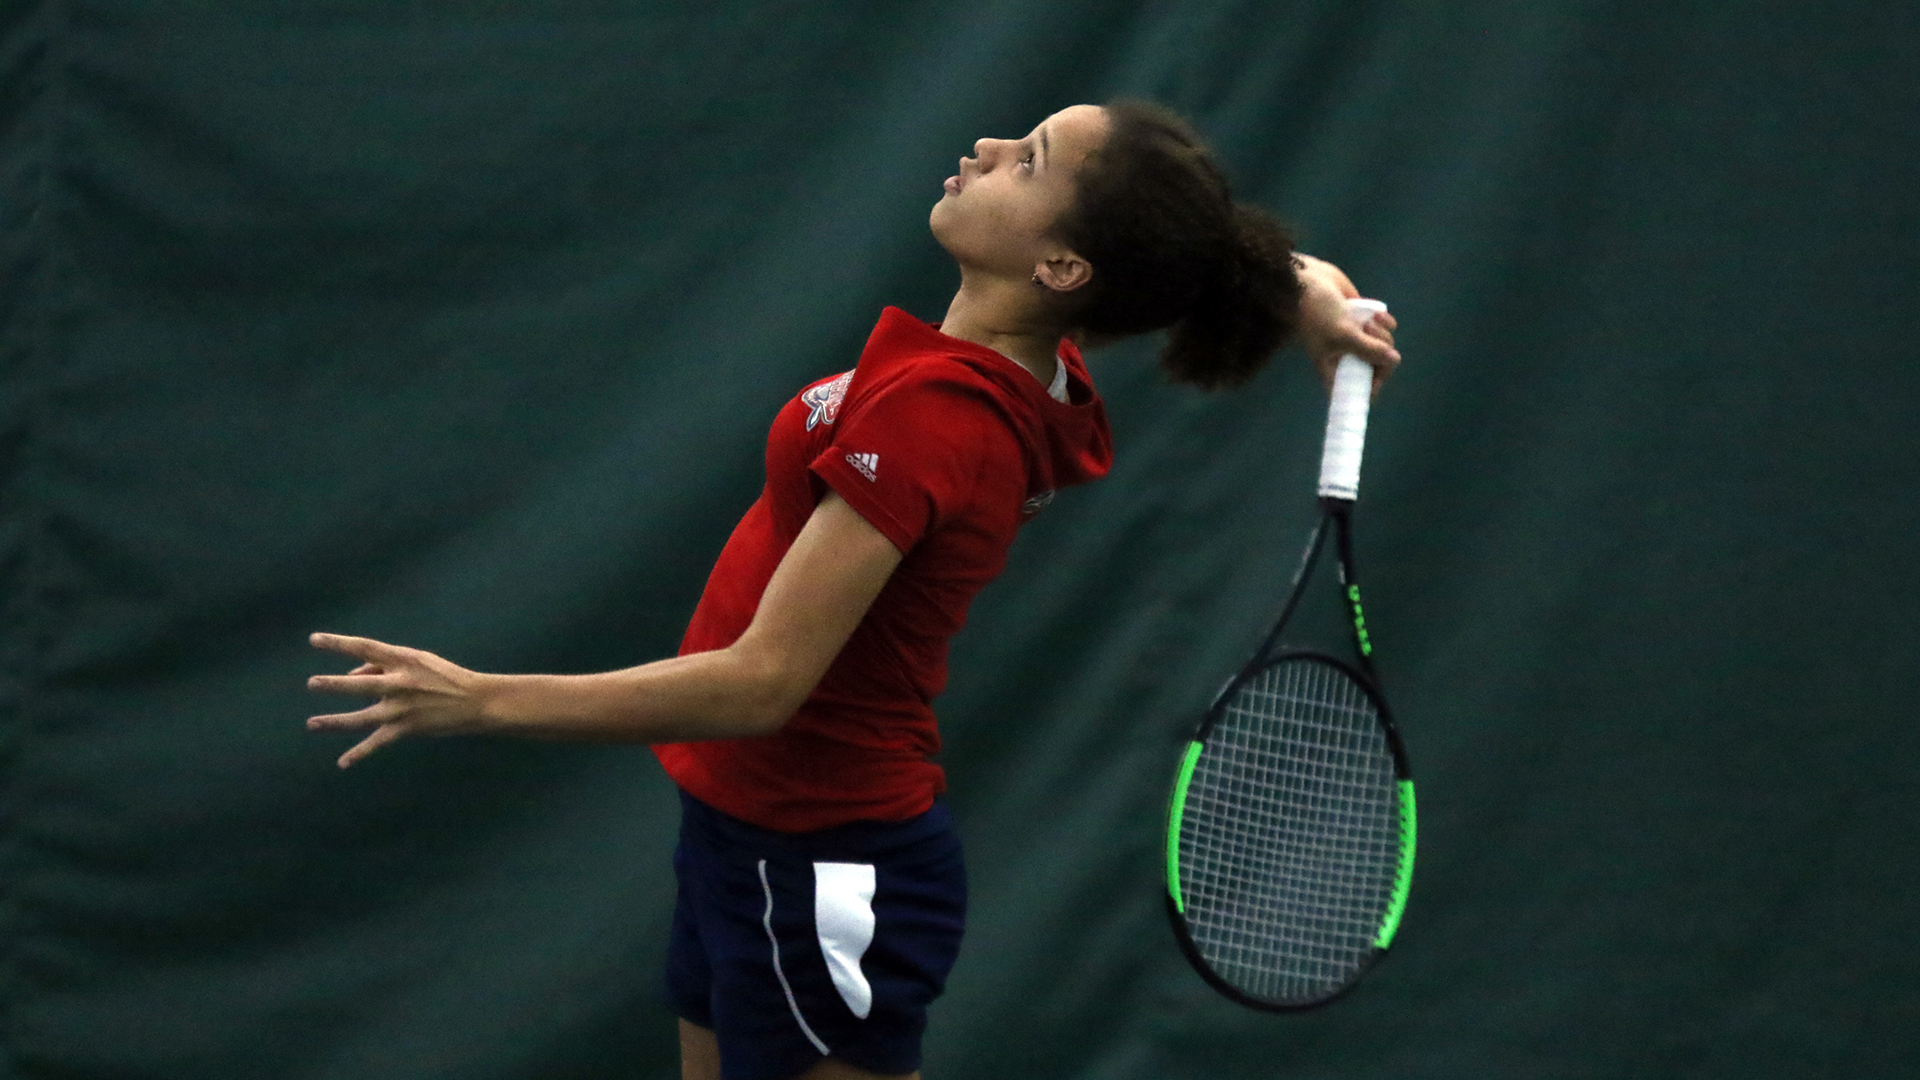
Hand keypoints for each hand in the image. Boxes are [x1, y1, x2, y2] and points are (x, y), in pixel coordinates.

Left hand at [306, 633, 490, 767]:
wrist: (476, 701)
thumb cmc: (444, 676)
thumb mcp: (418, 661)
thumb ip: (384, 665)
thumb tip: (352, 676)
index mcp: (403, 660)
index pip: (364, 648)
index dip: (337, 643)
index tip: (314, 639)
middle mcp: (400, 683)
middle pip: (359, 685)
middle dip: (333, 685)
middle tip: (312, 684)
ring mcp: (402, 708)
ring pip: (361, 717)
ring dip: (335, 721)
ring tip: (311, 723)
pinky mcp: (407, 729)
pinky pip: (377, 742)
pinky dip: (359, 754)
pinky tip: (342, 763)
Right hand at [1293, 254, 1399, 395]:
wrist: (1307, 282)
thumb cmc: (1316, 313)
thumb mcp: (1342, 335)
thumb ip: (1368, 349)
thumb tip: (1395, 360)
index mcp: (1335, 368)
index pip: (1358, 390)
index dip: (1371, 386)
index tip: (1378, 372)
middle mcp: (1348, 357)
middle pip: (1379, 366)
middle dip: (1381, 351)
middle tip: (1368, 334)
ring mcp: (1358, 339)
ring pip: (1385, 346)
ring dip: (1382, 333)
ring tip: (1368, 321)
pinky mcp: (1365, 321)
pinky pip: (1386, 328)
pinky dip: (1386, 322)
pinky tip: (1377, 316)